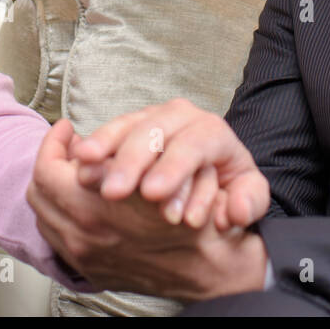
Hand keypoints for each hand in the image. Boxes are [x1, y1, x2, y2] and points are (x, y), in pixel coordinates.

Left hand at [29, 119, 268, 299]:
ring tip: (73, 167)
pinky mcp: (91, 269)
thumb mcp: (163, 173)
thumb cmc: (192, 216)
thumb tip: (81, 153)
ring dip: (53, 187)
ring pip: (44, 214)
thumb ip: (116, 159)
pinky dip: (60, 212)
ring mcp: (85, 255)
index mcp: (98, 209)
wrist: (208, 267)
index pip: (49, 171)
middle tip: (68, 145)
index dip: (55, 144)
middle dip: (51, 161)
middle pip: (40, 191)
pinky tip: (80, 197)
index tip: (67, 129)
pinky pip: (56, 237)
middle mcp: (85, 235)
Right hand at [68, 98, 269, 231]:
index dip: (173, 168)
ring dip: (104, 148)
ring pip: (126, 126)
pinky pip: (108, 132)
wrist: (210, 168)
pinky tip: (79, 160)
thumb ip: (250, 201)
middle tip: (115, 191)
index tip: (153, 194)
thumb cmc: (227, 182)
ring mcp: (151, 119)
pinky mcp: (128, 128)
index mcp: (213, 131)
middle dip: (132, 161)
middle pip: (154, 130)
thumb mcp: (247, 193)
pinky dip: (93, 145)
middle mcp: (181, 117)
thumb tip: (237, 211)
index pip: (195, 144)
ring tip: (86, 170)